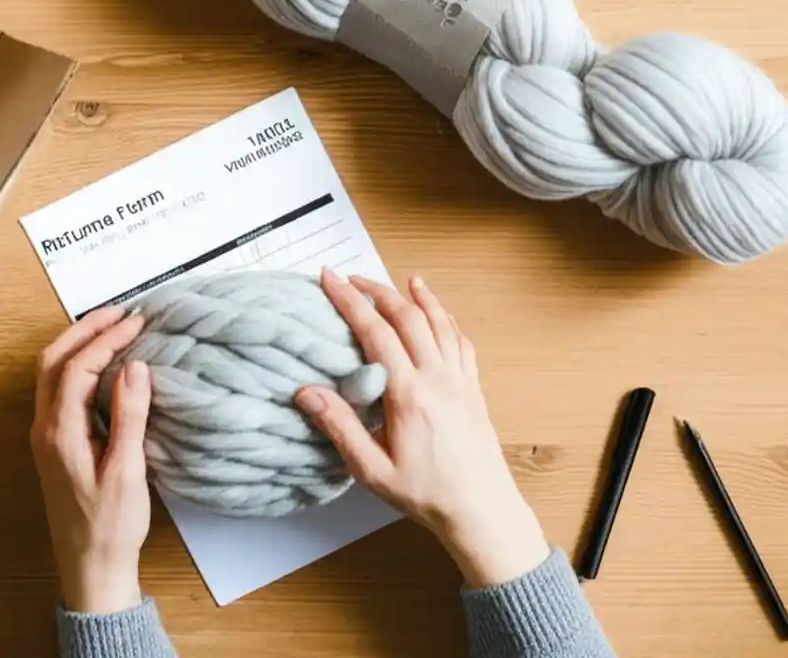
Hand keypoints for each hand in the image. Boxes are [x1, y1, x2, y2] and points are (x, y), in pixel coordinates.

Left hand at [31, 306, 151, 613]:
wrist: (91, 569)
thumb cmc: (110, 528)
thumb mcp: (126, 472)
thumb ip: (128, 417)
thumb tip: (133, 367)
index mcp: (58, 433)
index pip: (77, 367)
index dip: (107, 338)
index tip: (138, 322)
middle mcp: (44, 429)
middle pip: (53, 360)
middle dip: (85, 329)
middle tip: (121, 312)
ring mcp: (46, 436)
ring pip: (52, 373)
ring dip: (79, 344)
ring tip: (113, 328)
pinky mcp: (56, 444)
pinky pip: (59, 390)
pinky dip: (79, 365)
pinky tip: (105, 365)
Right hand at [296, 269, 549, 587]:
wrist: (481, 509)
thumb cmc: (426, 494)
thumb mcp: (372, 469)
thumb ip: (340, 427)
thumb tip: (306, 393)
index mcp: (409, 394)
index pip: (375, 332)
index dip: (350, 301)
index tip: (330, 279)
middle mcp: (437, 378)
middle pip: (407, 317)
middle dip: (377, 291)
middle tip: (352, 278)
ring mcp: (460, 381)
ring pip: (439, 324)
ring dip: (418, 298)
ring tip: (404, 279)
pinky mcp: (473, 390)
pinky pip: (461, 342)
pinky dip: (448, 320)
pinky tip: (441, 315)